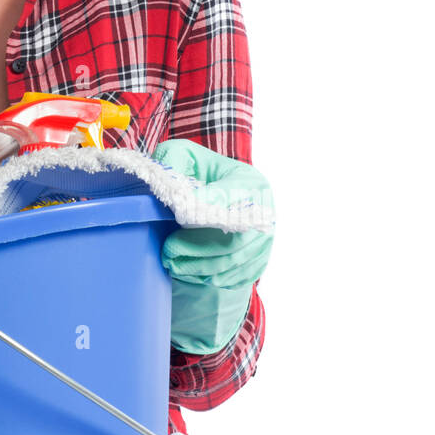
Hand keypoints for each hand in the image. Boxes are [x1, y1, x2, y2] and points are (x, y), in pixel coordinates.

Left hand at [153, 140, 273, 354]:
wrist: (220, 190)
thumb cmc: (201, 173)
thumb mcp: (186, 156)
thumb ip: (176, 161)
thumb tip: (171, 186)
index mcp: (250, 182)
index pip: (233, 197)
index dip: (207, 208)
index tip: (180, 218)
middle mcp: (265, 212)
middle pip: (236, 237)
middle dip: (199, 247)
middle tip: (168, 250)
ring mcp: (265, 239)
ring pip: (235, 261)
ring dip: (201, 267)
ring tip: (172, 264)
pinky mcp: (259, 260)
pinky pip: (239, 277)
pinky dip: (213, 278)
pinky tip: (190, 274)